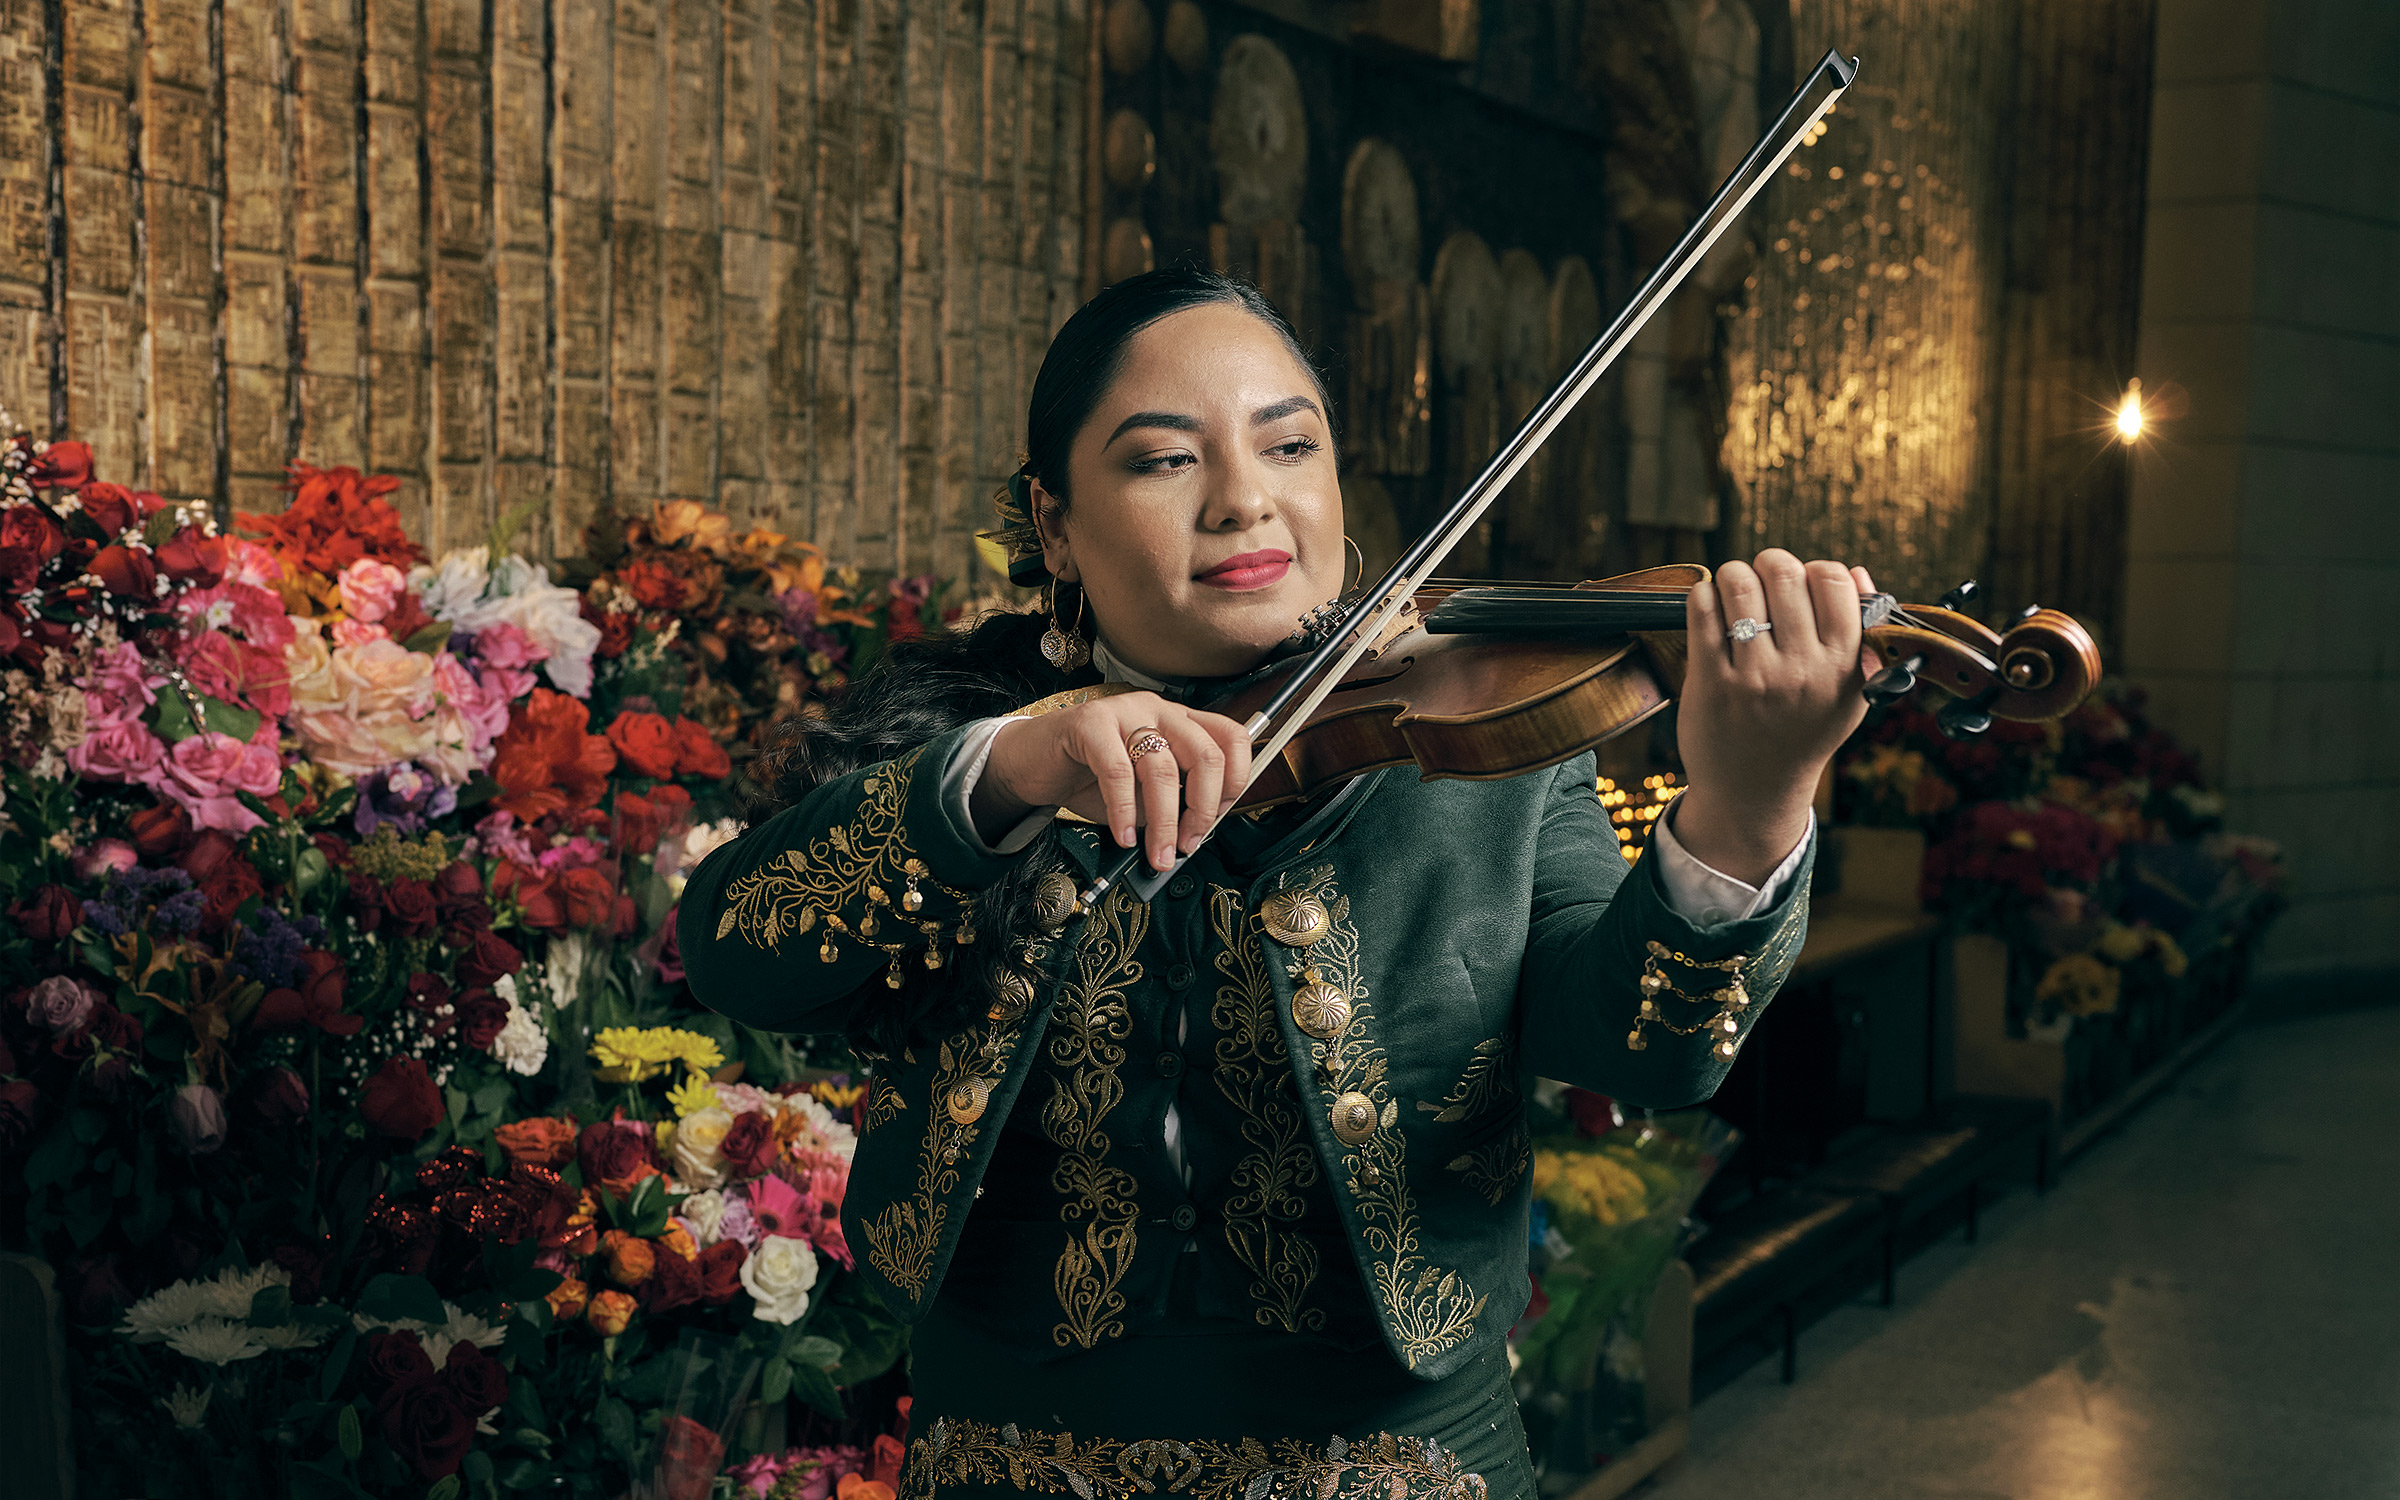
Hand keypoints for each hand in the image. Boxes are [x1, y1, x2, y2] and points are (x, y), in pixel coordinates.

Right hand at [972, 692, 1254, 871]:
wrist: (1032, 763)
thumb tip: (1194, 834)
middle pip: (1206, 753)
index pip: (1232, 737)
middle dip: (1202, 809)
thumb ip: (1171, 804)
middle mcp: (1158, 709)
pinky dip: (1124, 812)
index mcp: (1179, 721)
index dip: (1235, 781)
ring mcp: (1125, 711)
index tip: (1217, 818)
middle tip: (1188, 844)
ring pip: (1163, 768)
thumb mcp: (1142, 794)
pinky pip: (1118, 773)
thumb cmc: (1090, 777)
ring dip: (1164, 822)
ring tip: (1156, 854)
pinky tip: (1124, 835)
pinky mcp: (1090, 723)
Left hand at [1671, 549, 1877, 883]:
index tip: (1801, 585)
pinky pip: (1702, 611)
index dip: (1814, 570)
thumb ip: (1862, 633)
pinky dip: (1703, 596)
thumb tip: (1857, 572)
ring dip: (1732, 577)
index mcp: (1844, 664)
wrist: (1756, 791)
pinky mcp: (1712, 682)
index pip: (1834, 579)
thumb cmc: (1804, 733)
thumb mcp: (1849, 692)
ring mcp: (1755, 676)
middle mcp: (1802, 669)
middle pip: (1784, 573)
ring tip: (1733, 592)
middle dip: (1769, 565)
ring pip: (1739, 584)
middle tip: (1761, 582)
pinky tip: (1709, 608)